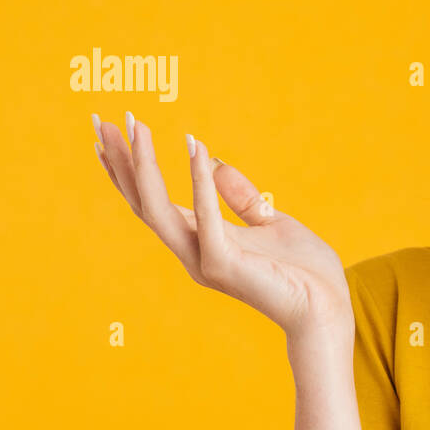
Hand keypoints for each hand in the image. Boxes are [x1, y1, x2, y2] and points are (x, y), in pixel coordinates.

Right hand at [91, 111, 351, 337]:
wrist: (328, 309)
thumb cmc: (304, 271)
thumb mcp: (270, 222)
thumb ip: (242, 199)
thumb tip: (216, 162)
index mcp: (202, 243)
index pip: (154, 203)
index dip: (131, 170)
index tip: (116, 132)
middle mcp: (194, 253)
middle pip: (144, 203)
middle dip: (122, 162)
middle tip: (102, 120)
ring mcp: (205, 261)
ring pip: (158, 210)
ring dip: (143, 166)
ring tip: (134, 125)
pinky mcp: (225, 264)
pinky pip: (206, 216)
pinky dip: (200, 180)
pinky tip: (195, 145)